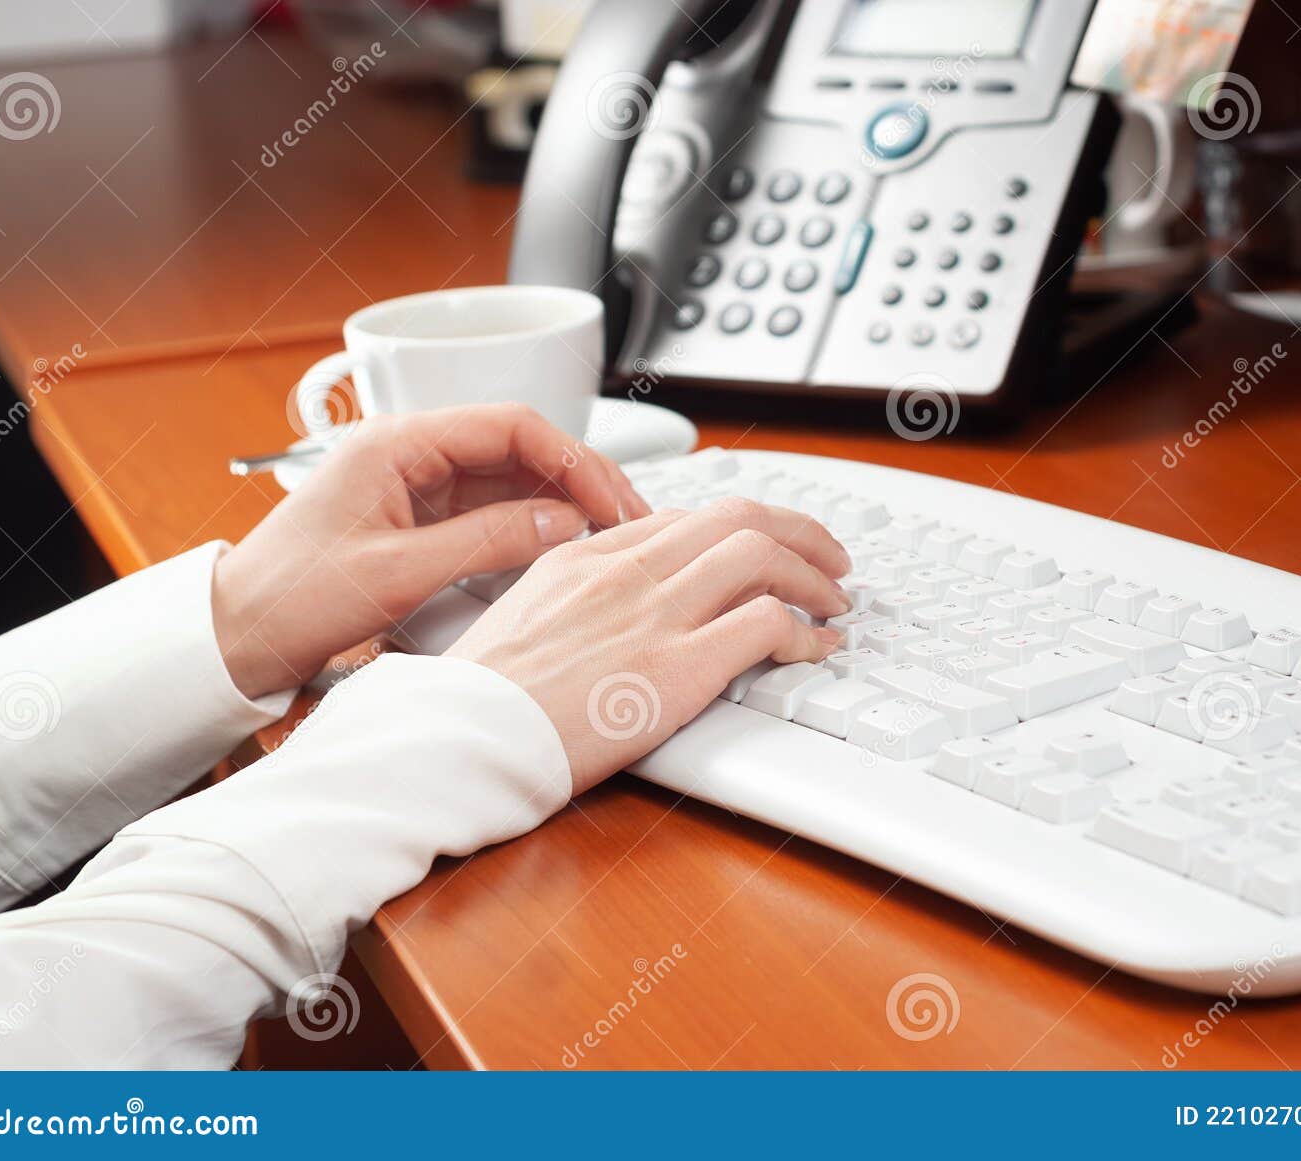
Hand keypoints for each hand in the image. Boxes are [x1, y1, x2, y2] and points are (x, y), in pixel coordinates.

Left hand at [214, 403, 648, 699]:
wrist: (236, 633)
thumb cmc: (292, 597)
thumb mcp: (399, 573)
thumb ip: (487, 542)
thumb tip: (562, 522)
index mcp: (398, 444)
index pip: (511, 425)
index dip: (573, 458)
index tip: (611, 497)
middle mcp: (410, 452)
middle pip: (519, 446)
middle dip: (579, 478)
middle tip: (628, 516)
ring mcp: (417, 484)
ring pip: (511, 477)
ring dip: (562, 501)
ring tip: (609, 533)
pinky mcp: (420, 517)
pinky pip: (492, 508)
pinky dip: (533, 524)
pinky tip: (564, 546)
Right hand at [447, 497, 851, 792]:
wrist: (464, 737)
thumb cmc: (482, 700)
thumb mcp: (520, 620)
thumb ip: (570, 599)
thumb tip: (602, 610)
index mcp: (584, 557)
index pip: (685, 520)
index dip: (741, 531)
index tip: (765, 549)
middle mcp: (627, 572)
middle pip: (738, 519)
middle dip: (798, 532)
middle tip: (830, 557)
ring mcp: (655, 614)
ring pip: (762, 556)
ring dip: (814, 575)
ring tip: (836, 600)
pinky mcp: (679, 668)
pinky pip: (767, 624)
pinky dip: (807, 631)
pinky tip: (818, 647)